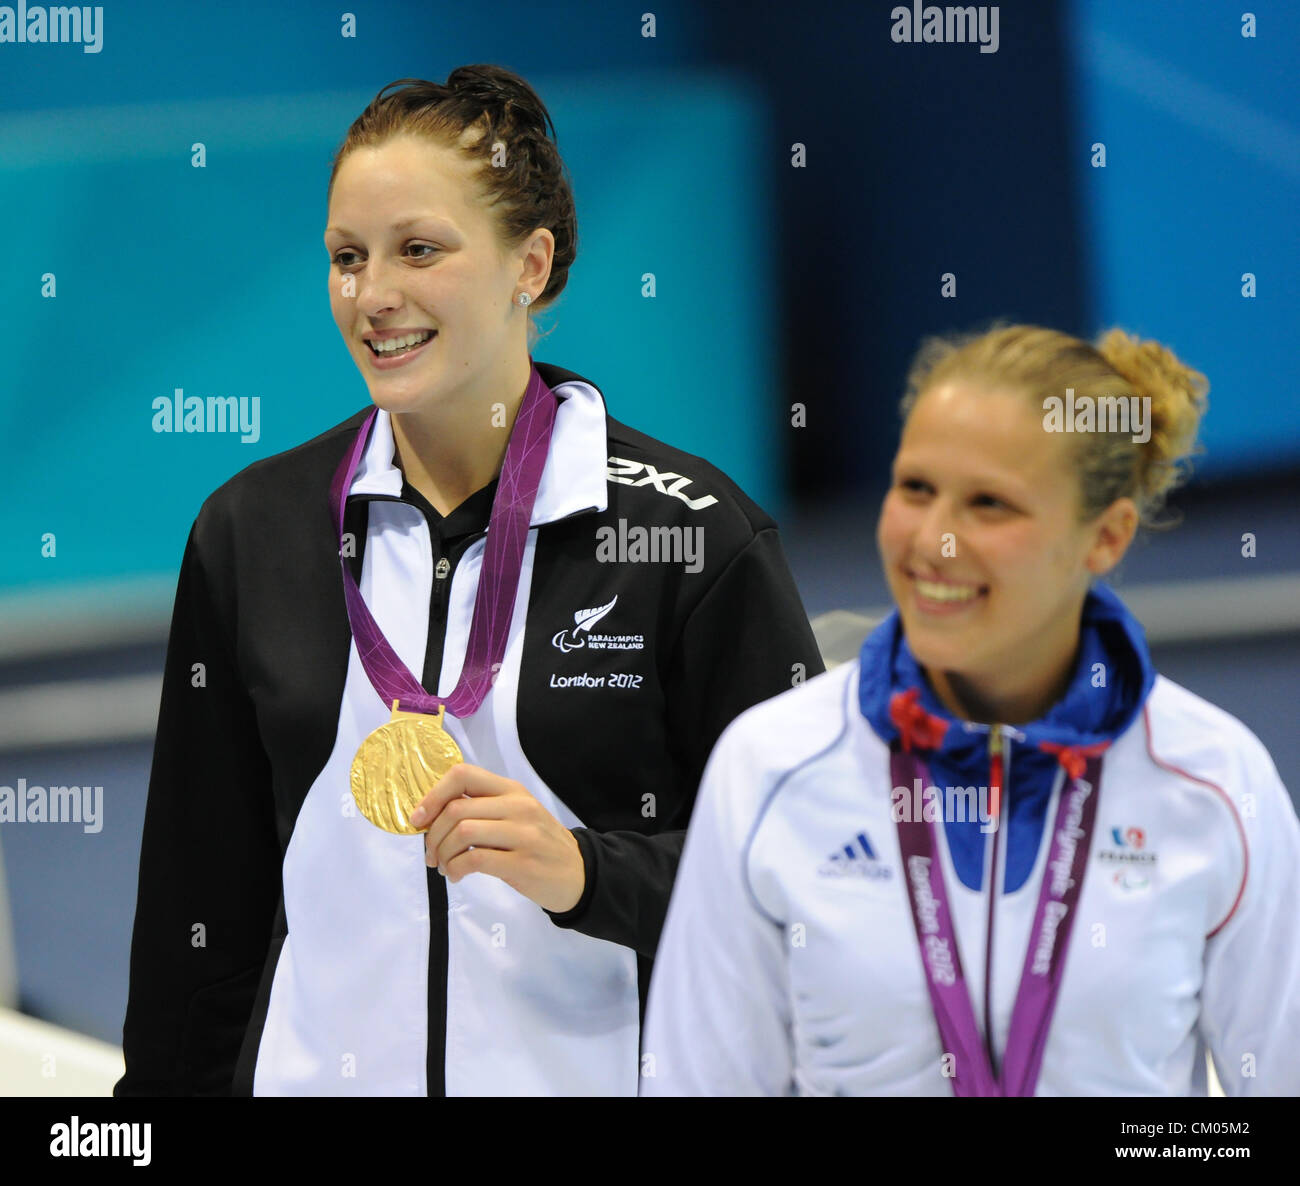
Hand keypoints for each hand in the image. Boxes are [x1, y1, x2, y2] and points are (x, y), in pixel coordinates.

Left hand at [408, 764, 585, 913]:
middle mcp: (518, 806)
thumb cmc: (540, 844)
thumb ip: (483, 809)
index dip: (433, 795)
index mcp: (512, 790)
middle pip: (456, 809)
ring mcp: (523, 834)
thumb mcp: (517, 815)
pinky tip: (456, 875)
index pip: (463, 775)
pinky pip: (474, 860)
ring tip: (444, 866)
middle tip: (431, 854)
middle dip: (432, 835)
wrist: (578, 874)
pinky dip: (455, 869)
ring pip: (462, 833)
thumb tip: (433, 815)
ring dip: (442, 854)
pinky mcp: (522, 864)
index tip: (419, 818)